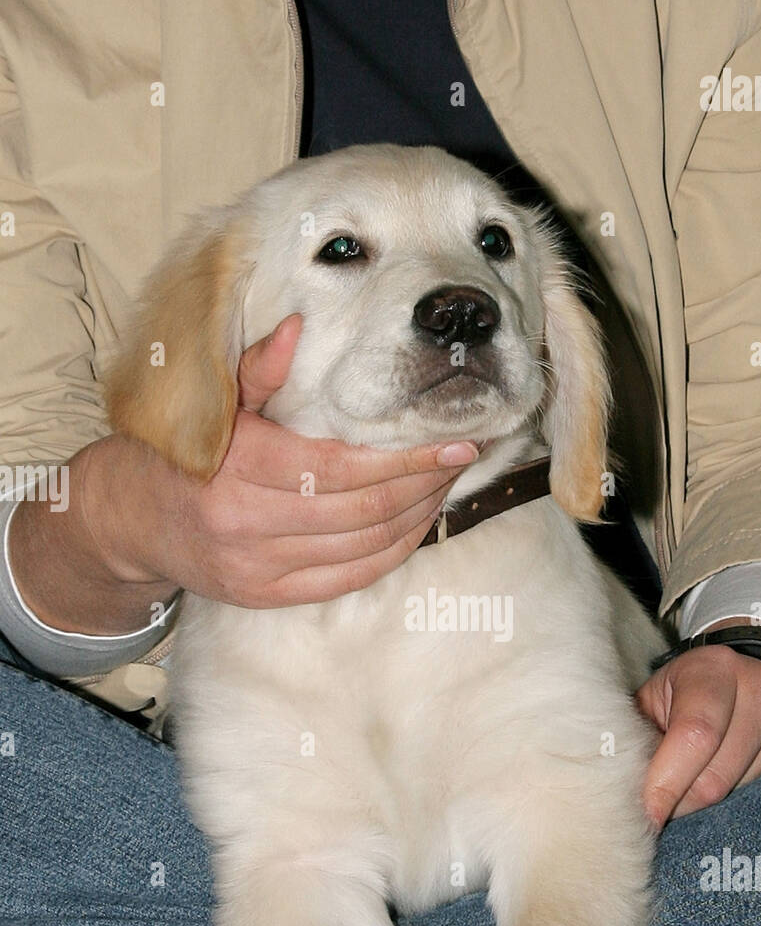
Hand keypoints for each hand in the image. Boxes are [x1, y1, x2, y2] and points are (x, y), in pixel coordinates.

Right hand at [82, 315, 478, 612]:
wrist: (132, 518)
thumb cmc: (183, 448)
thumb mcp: (214, 400)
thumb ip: (260, 368)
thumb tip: (301, 330)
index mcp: (239, 466)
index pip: (342, 469)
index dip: (405, 459)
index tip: (452, 441)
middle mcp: (247, 523)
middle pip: (363, 510)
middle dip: (423, 485)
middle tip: (462, 458)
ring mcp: (258, 567)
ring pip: (363, 547)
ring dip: (417, 517)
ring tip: (446, 485)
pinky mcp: (265, 596)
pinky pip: (348, 579)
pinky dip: (392, 552)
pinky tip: (416, 525)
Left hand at [636, 639, 760, 828]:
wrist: (747, 673)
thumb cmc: (686, 696)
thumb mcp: (654, 703)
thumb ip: (636, 742)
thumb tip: (619, 799)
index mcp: (712, 669)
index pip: (694, 736)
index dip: (666, 785)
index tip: (647, 820)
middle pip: (717, 779)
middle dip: (683, 805)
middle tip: (668, 808)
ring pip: (745, 796)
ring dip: (716, 808)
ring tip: (703, 788)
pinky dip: (749, 807)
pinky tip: (736, 793)